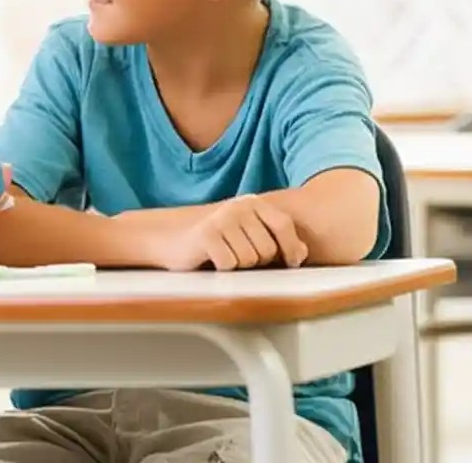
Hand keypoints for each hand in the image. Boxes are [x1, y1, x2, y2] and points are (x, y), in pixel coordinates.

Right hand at [157, 194, 307, 271]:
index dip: (291, 248)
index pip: (283, 225)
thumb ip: (274, 239)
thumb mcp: (246, 234)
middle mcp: (238, 206)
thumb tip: (302, 253)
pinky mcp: (207, 235)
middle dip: (257, 261)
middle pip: (267, 249)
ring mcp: (222, 219)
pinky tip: (211, 260)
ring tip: (225, 256)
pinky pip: (230, 264)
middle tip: (239, 256)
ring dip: (238, 266)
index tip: (291, 262)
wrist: (169, 240)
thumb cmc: (214, 241)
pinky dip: (222, 268)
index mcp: (251, 202)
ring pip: (250, 260)